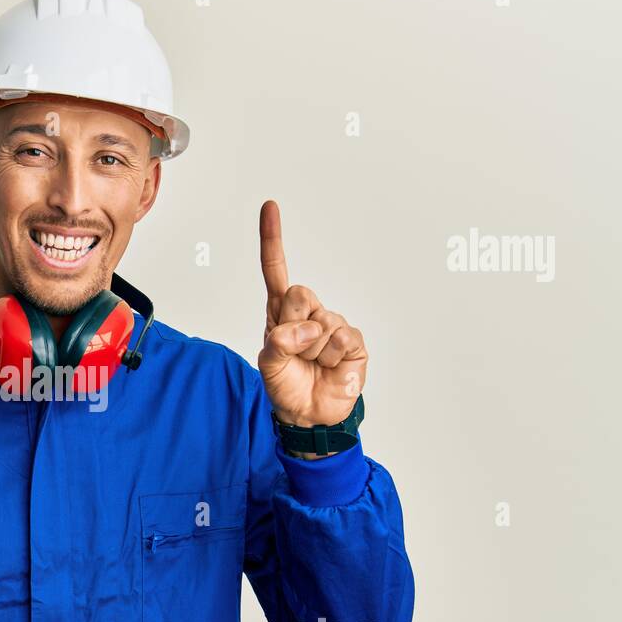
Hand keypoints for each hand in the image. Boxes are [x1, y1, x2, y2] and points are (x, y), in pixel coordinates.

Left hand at [257, 200, 367, 426]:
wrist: (310, 414)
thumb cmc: (286, 385)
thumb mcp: (269, 365)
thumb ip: (277, 343)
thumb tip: (301, 330)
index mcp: (281, 312)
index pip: (276, 271)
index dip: (272, 240)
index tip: (270, 206)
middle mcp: (307, 312)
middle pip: (300, 294)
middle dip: (294, 325)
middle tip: (296, 350)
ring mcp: (332, 324)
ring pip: (321, 323)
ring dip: (312, 351)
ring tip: (312, 364)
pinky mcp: (353, 341)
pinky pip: (342, 338)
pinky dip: (332, 357)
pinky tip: (331, 366)